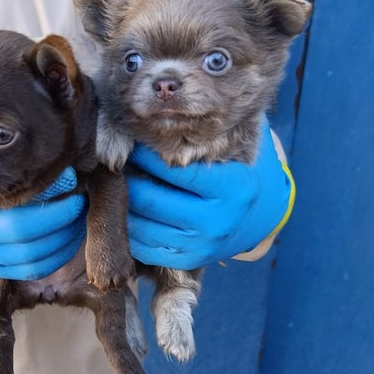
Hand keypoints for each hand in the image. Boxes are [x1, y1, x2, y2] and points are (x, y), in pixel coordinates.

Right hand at [0, 169, 86, 278]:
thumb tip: (18, 135)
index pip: (8, 210)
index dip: (45, 196)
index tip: (68, 177)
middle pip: (22, 236)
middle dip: (59, 218)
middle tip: (80, 197)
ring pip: (29, 259)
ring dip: (62, 240)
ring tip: (79, 217)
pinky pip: (27, 271)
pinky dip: (53, 257)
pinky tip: (68, 239)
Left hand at [125, 119, 293, 268]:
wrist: (257, 219)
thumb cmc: (236, 174)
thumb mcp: (234, 150)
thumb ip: (208, 132)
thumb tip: (165, 112)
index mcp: (232, 187)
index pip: (176, 170)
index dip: (147, 157)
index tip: (133, 144)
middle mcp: (217, 220)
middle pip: (153, 200)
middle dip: (129, 181)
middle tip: (116, 165)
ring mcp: (201, 245)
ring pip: (143, 226)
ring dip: (124, 205)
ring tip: (118, 187)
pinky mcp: (187, 261)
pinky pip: (145, 248)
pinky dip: (130, 229)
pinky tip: (129, 211)